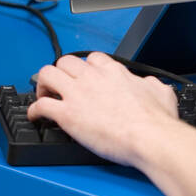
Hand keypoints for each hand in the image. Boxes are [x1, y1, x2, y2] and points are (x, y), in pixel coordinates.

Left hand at [29, 53, 178, 165]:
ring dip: (43, 85)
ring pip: (47, 74)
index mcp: (114, 72)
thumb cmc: (156, 121)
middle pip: (65, 61)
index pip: (91, 58)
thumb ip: (151, 85)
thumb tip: (150, 85)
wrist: (149, 137)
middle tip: (60, 86)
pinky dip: (34, 110)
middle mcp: (93, 78)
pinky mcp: (67, 115)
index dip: (84, 67)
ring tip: (44, 96)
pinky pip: (41, 105)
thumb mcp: (161, 92)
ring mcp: (78, 94)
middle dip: (60, 72)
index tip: (83, 77)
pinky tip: (36, 117)